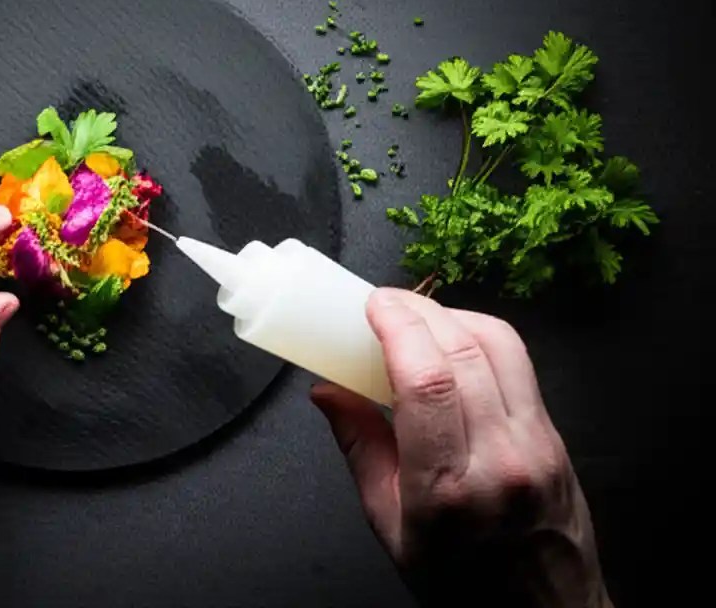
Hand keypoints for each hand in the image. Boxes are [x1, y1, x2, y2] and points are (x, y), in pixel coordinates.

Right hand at [312, 289, 611, 607]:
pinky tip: (453, 342)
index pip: (428, 383)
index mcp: (447, 490)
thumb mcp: (390, 527)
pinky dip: (481, 337)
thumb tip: (326, 392)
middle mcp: (501, 460)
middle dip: (420, 310)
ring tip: (418, 317)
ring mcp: (537, 445)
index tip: (373, 306)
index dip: (399, 327)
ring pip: (500, 346)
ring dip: (453, 315)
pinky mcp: (556, 436)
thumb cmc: (461, 583)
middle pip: (465, 351)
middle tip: (386, 303)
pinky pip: (520, 364)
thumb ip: (360, 450)